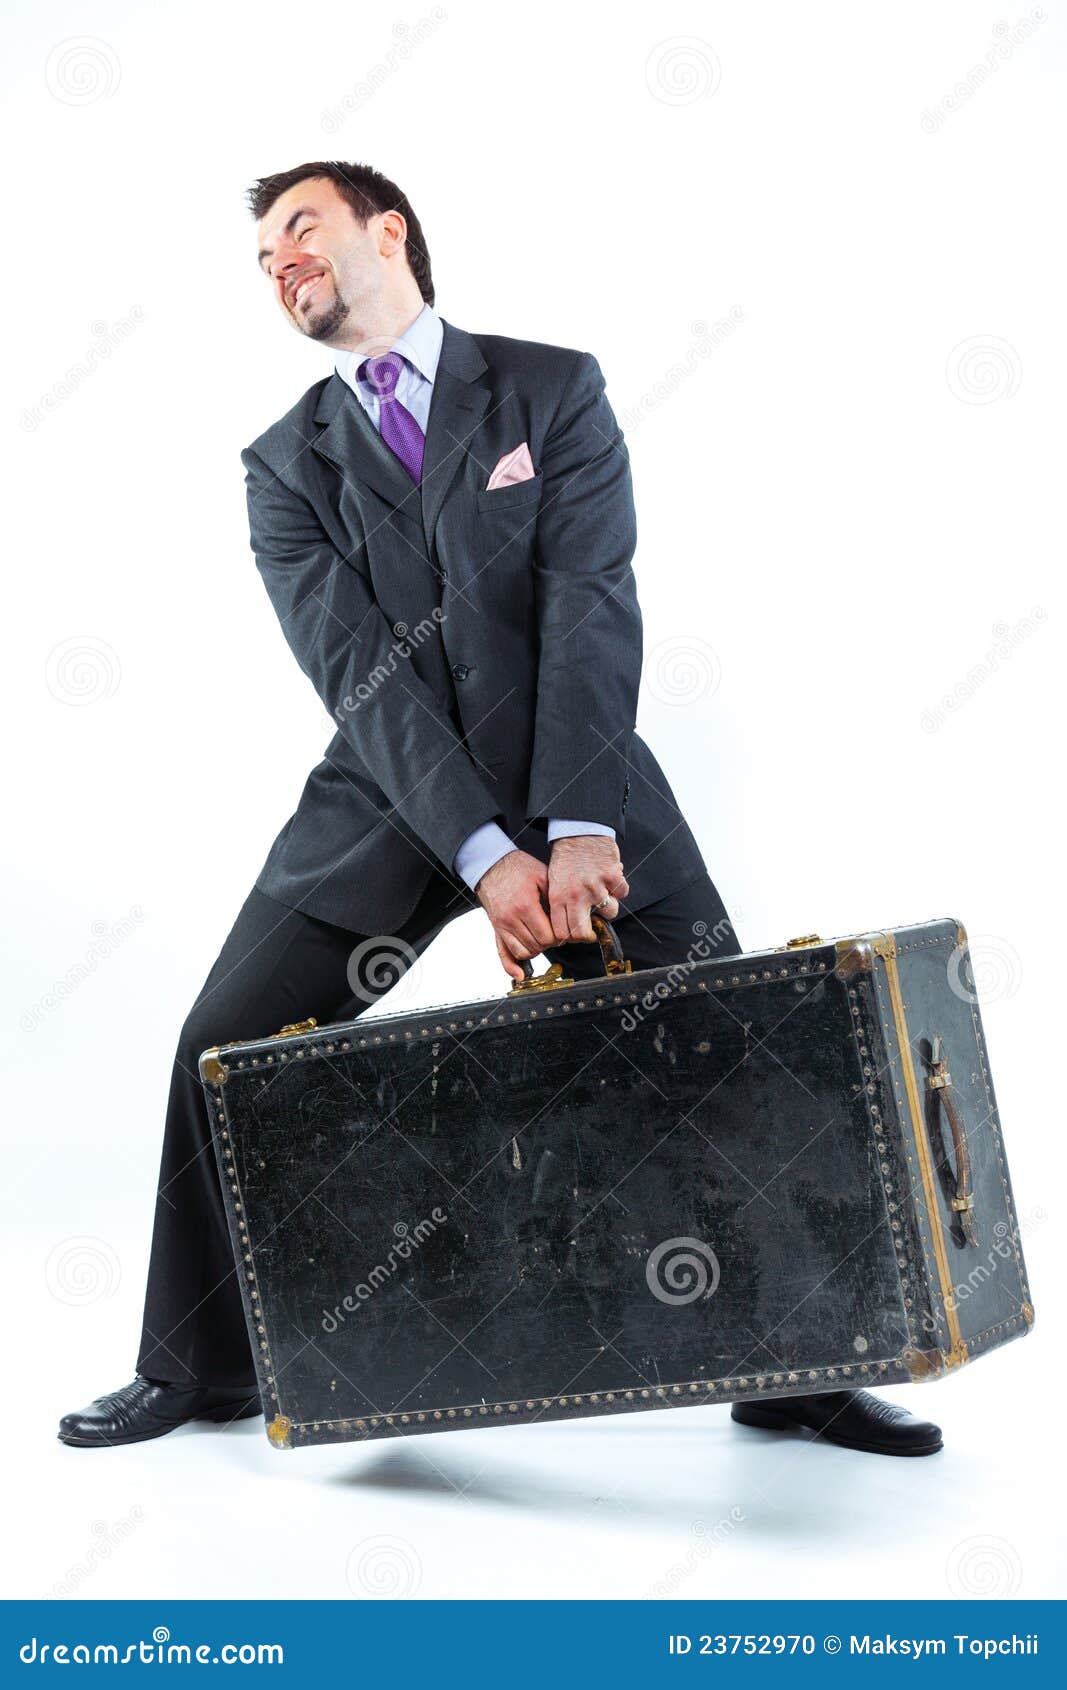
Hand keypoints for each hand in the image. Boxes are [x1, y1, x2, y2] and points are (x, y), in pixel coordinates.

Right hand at [475, 850, 556, 980]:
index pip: (548, 937)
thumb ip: (555, 899)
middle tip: (555, 933)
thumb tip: (570, 918)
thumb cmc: (519, 868)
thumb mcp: (543, 877)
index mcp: (525, 905)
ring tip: (542, 938)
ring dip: (536, 950)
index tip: (563, 931)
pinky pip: (503, 953)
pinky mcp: (495, 928)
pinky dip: (512, 965)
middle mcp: (511, 918)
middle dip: (549, 943)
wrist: (492, 864)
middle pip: (537, 946)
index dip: (559, 937)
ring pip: (523, 952)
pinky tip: (520, 974)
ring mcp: (501, 924)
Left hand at [546, 835, 628, 944]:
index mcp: (559, 897)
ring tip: (603, 893)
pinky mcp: (612, 877)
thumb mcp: (553, 883)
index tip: (578, 933)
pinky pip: (622, 894)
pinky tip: (610, 879)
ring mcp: (596, 886)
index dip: (572, 937)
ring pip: (610, 913)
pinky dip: (620, 888)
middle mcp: (576, 895)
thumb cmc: (565, 858)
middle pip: (584, 933)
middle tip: (593, 928)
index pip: (564, 933)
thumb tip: (567, 931)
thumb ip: (560, 905)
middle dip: (590, 934)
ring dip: (609, 905)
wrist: (578, 831)